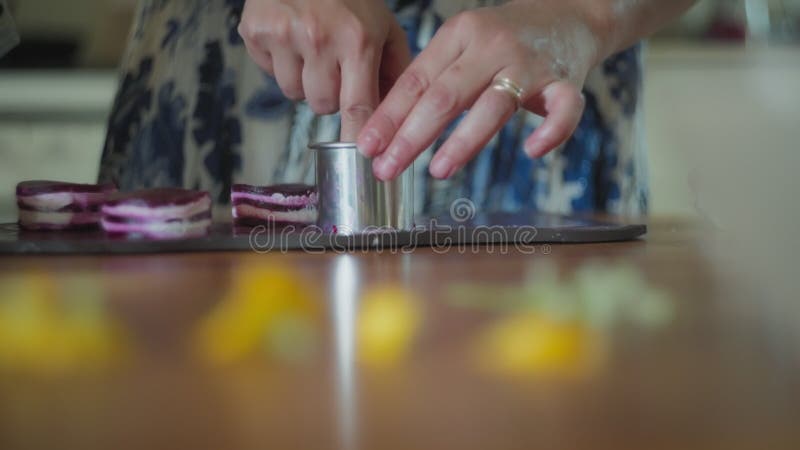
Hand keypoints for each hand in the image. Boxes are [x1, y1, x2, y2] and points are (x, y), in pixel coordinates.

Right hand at [238, 0, 411, 139]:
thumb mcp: (383, 26)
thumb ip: (395, 72)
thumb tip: (399, 119)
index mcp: (357, 40)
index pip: (357, 106)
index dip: (357, 137)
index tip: (360, 160)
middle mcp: (319, 39)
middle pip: (323, 106)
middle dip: (330, 94)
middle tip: (334, 63)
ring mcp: (283, 36)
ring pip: (294, 94)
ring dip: (304, 80)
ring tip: (311, 47)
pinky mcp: (255, 32)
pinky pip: (271, 73)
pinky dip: (280, 63)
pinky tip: (291, 38)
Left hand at [356, 1, 606, 180]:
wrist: (569, 14)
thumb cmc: (504, 40)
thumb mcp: (461, 46)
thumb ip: (431, 80)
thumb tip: (386, 129)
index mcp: (459, 35)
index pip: (416, 81)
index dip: (388, 117)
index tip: (368, 147)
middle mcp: (491, 46)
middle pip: (445, 95)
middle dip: (411, 136)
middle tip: (387, 169)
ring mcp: (529, 64)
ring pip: (494, 106)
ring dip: (463, 141)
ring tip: (437, 171)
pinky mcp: (566, 81)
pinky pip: (563, 109)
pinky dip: (552, 132)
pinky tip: (532, 152)